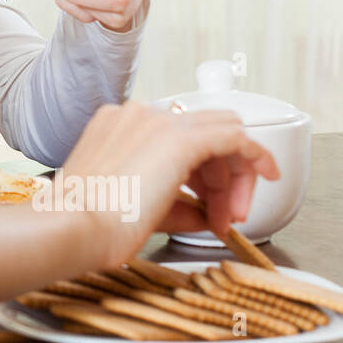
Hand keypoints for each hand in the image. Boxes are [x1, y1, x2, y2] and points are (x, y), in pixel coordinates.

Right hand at [60, 100, 279, 268]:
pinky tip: (267, 175)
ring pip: (222, 133)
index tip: (208, 207)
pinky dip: (254, 157)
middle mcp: (138, 114)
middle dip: (222, 175)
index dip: (202, 175)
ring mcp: (158, 123)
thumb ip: (174, 203)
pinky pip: (235, 137)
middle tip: (225, 215)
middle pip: (204, 131)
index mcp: (117, 124)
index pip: (177, 135)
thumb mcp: (134, 206)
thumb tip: (205, 214)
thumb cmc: (89, 224)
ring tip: (230, 217)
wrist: (75, 227)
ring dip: (234, 177)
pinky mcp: (181, 139)